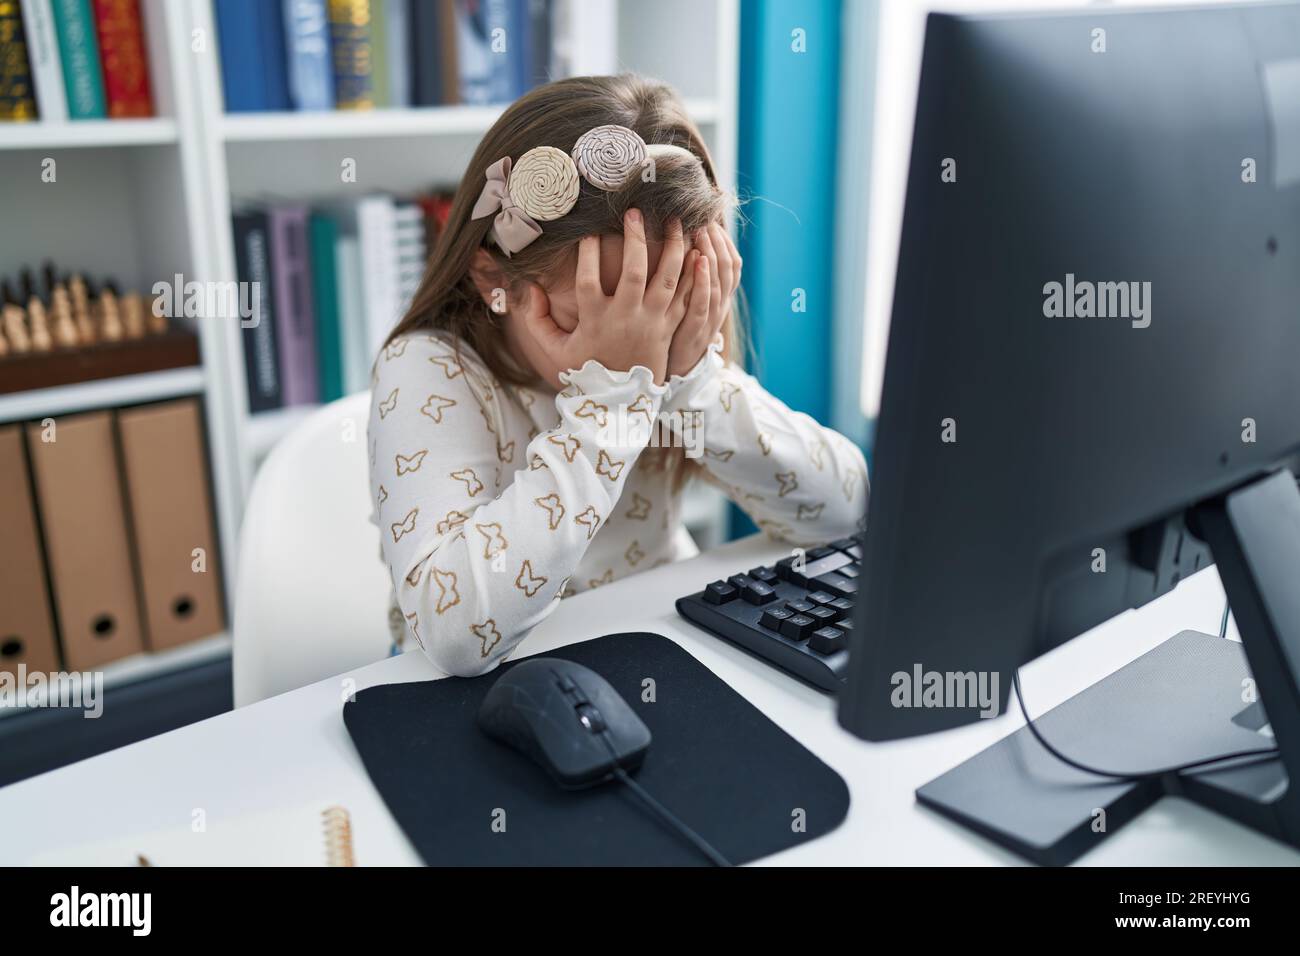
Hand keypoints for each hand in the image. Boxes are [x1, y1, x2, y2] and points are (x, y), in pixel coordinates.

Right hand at [523, 210, 686, 385]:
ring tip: (676, 221)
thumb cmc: (586, 370)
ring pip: (668, 279)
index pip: (587, 279)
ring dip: (673, 247)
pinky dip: (692, 272)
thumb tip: (529, 288)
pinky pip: (685, 296)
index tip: (587, 231)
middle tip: (635, 212)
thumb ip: (536, 319)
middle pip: (634, 272)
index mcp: (596, 321)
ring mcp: (651, 323)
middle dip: (635, 238)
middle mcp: (626, 318)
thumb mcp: (554, 350)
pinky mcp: (670, 328)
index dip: (586, 253)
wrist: (621, 402)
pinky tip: (696, 249)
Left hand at [666, 222, 741, 379]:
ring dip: (712, 253)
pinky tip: (699, 260)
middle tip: (704, 218)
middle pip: (727, 267)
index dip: (724, 241)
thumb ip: (688, 278)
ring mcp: (709, 319)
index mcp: (719, 298)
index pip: (731, 264)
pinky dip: (704, 280)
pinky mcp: (695, 332)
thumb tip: (684, 245)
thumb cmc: (675, 332)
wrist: (673, 374)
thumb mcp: (686, 303)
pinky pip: (704, 303)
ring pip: (719, 282)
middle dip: (717, 240)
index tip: (710, 219)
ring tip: (702, 231)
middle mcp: (719, 306)